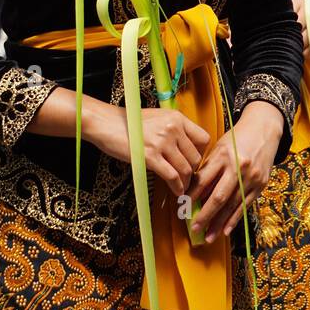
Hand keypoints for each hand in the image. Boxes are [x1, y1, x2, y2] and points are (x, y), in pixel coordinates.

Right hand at [83, 102, 210, 196]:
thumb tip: (186, 148)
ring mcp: (162, 142)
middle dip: (193, 172)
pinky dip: (176, 187)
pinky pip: (172, 176)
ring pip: (185, 169)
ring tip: (182, 189)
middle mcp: (173, 128)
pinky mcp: (150, 156)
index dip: (201, 153)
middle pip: (196, 157)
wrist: (106, 123)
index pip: (203, 139)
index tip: (194, 162)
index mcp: (176, 117)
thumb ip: (173, 129)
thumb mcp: (157, 118)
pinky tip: (175, 192)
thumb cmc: (129, 123)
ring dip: (185, 183)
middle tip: (187, 179)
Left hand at [186, 100, 283, 242]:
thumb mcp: (219, 147)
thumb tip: (194, 192)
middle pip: (218, 197)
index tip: (183, 207)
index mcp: (223, 155)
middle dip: (205, 215)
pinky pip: (245, 206)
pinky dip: (235, 219)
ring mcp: (251, 177)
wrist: (264, 129)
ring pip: (233, 205)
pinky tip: (226, 230)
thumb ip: (208, 168)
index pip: (204, 180)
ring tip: (209, 236)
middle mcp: (238, 167)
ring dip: (219, 223)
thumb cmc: (237, 138)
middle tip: (194, 228)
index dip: (192, 196)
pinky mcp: (261, 184)